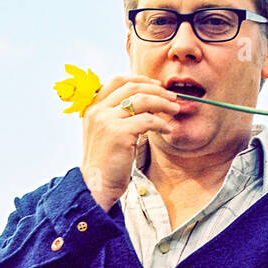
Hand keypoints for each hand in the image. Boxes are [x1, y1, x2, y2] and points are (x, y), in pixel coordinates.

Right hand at [79, 74, 181, 210]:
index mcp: (93, 108)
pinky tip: (167, 130)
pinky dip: (161, 123)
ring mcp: (107, 121)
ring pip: (142, 100)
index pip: (117, 80)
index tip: (157, 85)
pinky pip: (147, 121)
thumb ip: (117, 115)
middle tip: (172, 98)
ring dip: (162, 103)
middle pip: (132, 88)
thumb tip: (146, 100)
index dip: (140, 79)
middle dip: (156, 90)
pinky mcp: (119, 134)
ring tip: (175, 110)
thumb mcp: (106, 133)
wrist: (95, 187)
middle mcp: (97, 111)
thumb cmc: (106, 163)